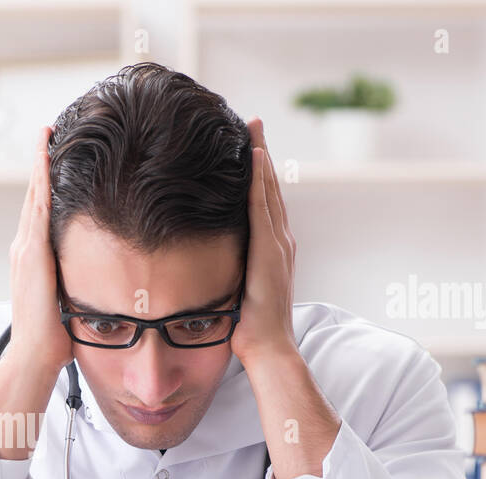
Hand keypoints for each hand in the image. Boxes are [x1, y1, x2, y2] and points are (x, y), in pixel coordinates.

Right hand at [6, 124, 74, 374]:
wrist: (35, 355)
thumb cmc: (54, 337)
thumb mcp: (67, 300)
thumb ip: (75, 281)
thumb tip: (99, 277)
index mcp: (33, 258)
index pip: (41, 211)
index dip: (46, 182)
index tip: (54, 156)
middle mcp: (24, 248)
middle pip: (34, 195)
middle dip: (40, 162)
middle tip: (48, 130)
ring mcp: (25, 249)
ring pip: (34, 196)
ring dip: (39, 163)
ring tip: (46, 133)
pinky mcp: (31, 253)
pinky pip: (37, 208)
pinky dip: (40, 182)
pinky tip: (46, 159)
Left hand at [231, 117, 298, 367]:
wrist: (268, 348)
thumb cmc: (248, 329)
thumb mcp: (236, 292)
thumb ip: (228, 273)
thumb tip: (205, 265)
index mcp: (273, 250)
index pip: (264, 203)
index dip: (258, 175)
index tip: (248, 147)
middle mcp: (281, 242)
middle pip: (270, 188)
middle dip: (261, 154)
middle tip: (253, 123)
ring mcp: (279, 244)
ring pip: (269, 191)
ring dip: (262, 158)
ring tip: (254, 128)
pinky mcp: (271, 250)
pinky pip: (263, 208)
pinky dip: (259, 181)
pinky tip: (253, 158)